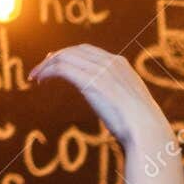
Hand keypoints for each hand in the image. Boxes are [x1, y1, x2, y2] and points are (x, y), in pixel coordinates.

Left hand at [30, 44, 170, 151]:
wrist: (148, 132)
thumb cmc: (143, 128)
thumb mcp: (135, 107)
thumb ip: (123, 100)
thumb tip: (119, 111)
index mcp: (122, 65)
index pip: (89, 51)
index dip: (70, 55)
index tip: (58, 64)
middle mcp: (110, 62)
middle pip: (74, 50)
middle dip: (55, 57)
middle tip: (42, 69)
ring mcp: (100, 70)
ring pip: (63, 57)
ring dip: (46, 65)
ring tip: (36, 77)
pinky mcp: (89, 80)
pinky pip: (60, 68)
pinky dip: (47, 71)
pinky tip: (40, 81)